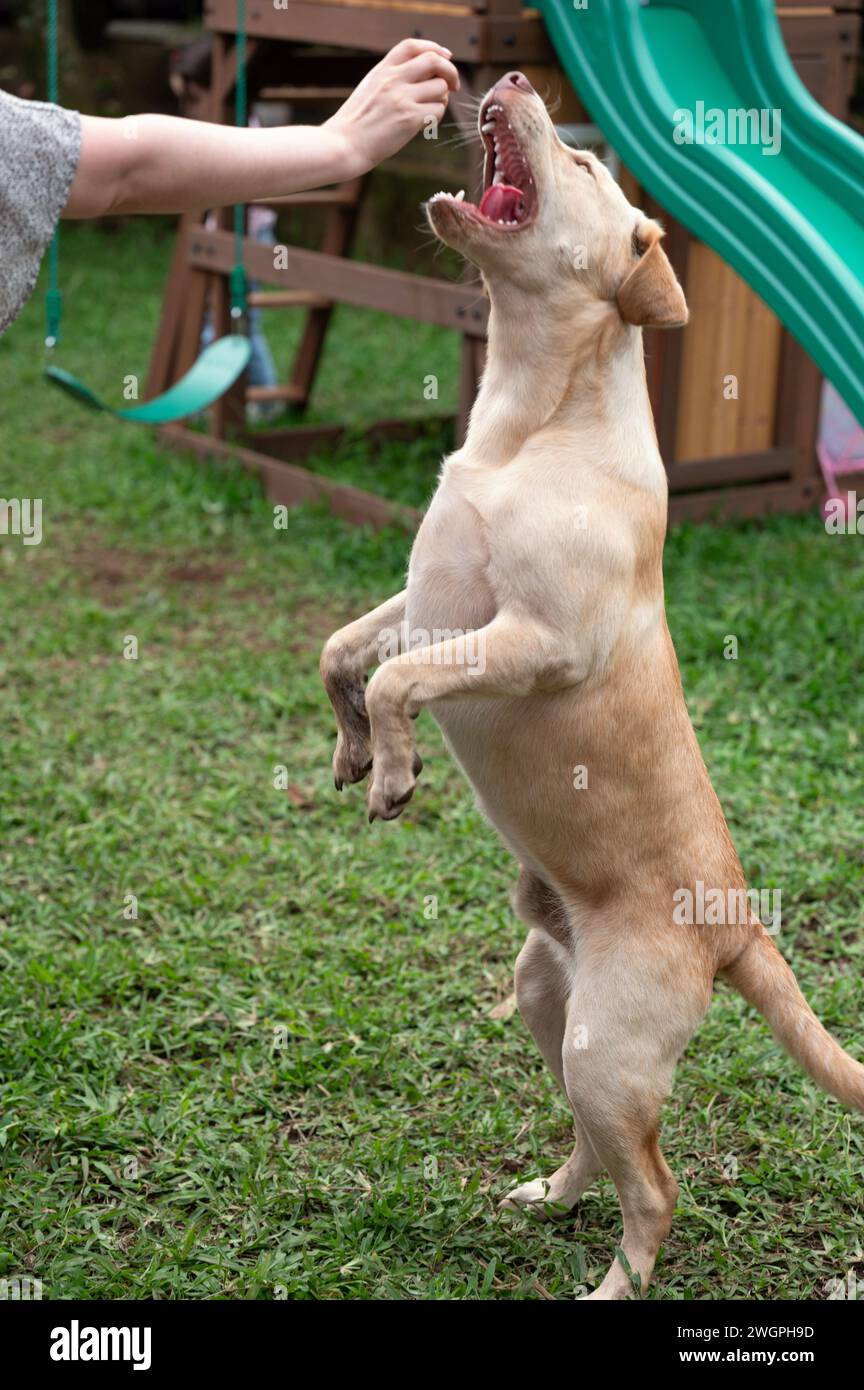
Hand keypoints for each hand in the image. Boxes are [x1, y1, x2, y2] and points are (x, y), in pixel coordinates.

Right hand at [324, 38, 458, 177]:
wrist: (344, 144)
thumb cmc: (356, 122)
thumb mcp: (370, 88)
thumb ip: (392, 77)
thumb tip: (424, 73)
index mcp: (382, 69)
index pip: (412, 45)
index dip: (434, 48)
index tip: (446, 57)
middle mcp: (393, 80)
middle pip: (434, 62)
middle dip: (450, 72)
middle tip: (454, 85)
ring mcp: (402, 99)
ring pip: (440, 88)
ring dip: (442, 99)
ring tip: (429, 109)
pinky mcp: (409, 119)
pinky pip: (437, 111)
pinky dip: (436, 116)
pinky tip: (424, 123)